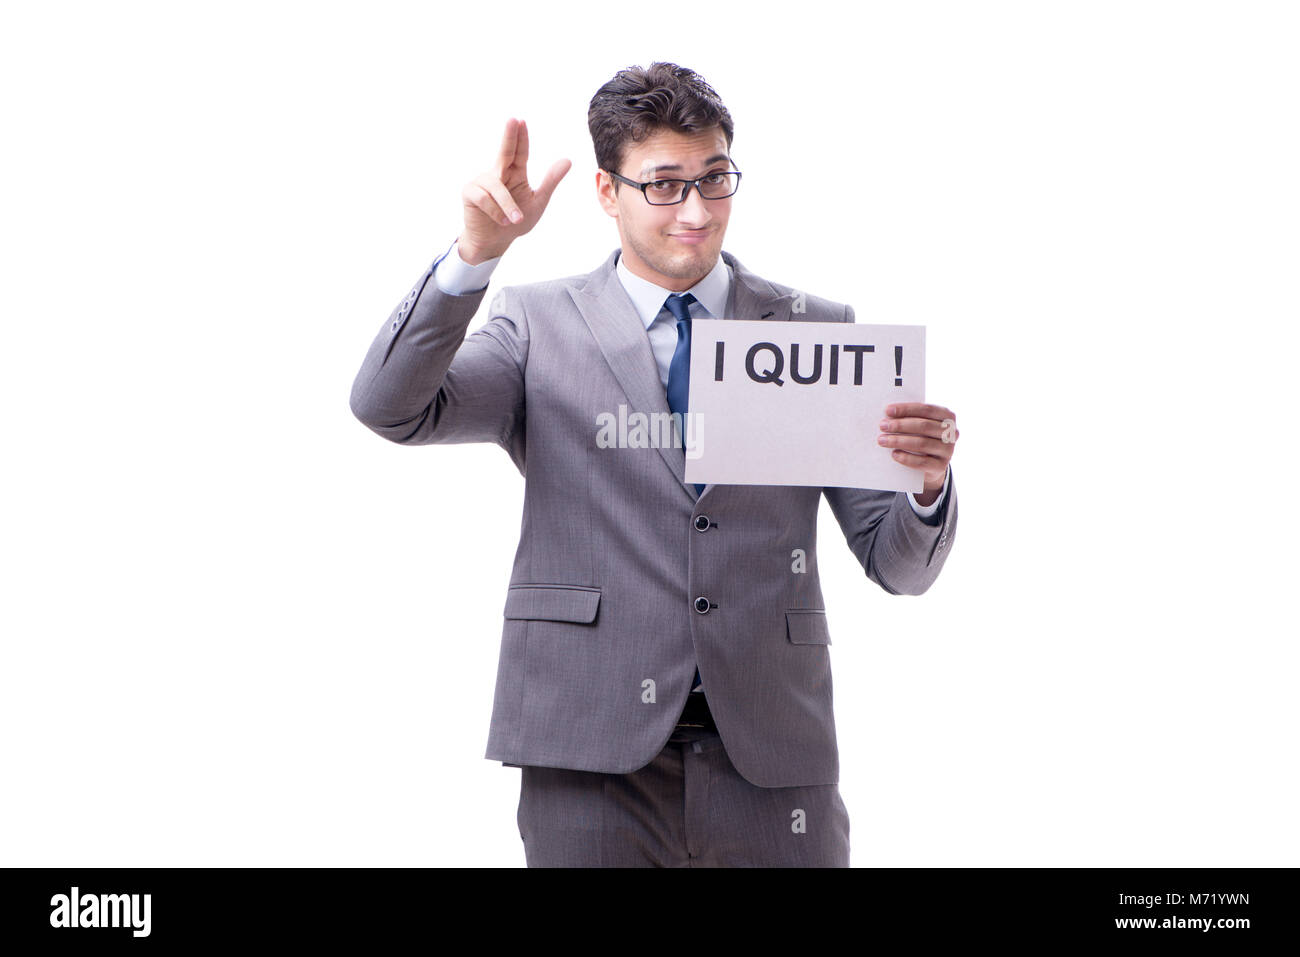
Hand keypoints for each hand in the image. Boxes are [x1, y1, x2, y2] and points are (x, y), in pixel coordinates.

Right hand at [459, 118, 570, 264]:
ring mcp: (482, 182)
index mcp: (515, 173)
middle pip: (504, 152)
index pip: (519, 152)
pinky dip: (495, 210)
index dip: (520, 137)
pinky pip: (483, 197)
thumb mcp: (538, 201)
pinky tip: (501, 220)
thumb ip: (550, 181)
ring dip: (508, 205)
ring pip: (496, 187)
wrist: (495, 242)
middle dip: (508, 136)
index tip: (521, 121)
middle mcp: (498, 173)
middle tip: (513, 120)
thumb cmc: (515, 221)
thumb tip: (568, 160)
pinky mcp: (470, 193)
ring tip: (515, 220)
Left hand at [877, 402, 957, 505]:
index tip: (887, 411)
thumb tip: (887, 415)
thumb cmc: (921, 437)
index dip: (907, 409)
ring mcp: (948, 450)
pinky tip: (894, 454)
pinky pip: (922, 462)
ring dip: (899, 441)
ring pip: (922, 443)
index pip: (927, 409)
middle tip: (882, 426)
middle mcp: (951, 432)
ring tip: (882, 440)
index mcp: (947, 416)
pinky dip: (906, 458)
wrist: (930, 465)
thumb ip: (910, 418)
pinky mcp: (941, 467)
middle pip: (924, 426)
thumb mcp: (919, 426)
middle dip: (900, 425)